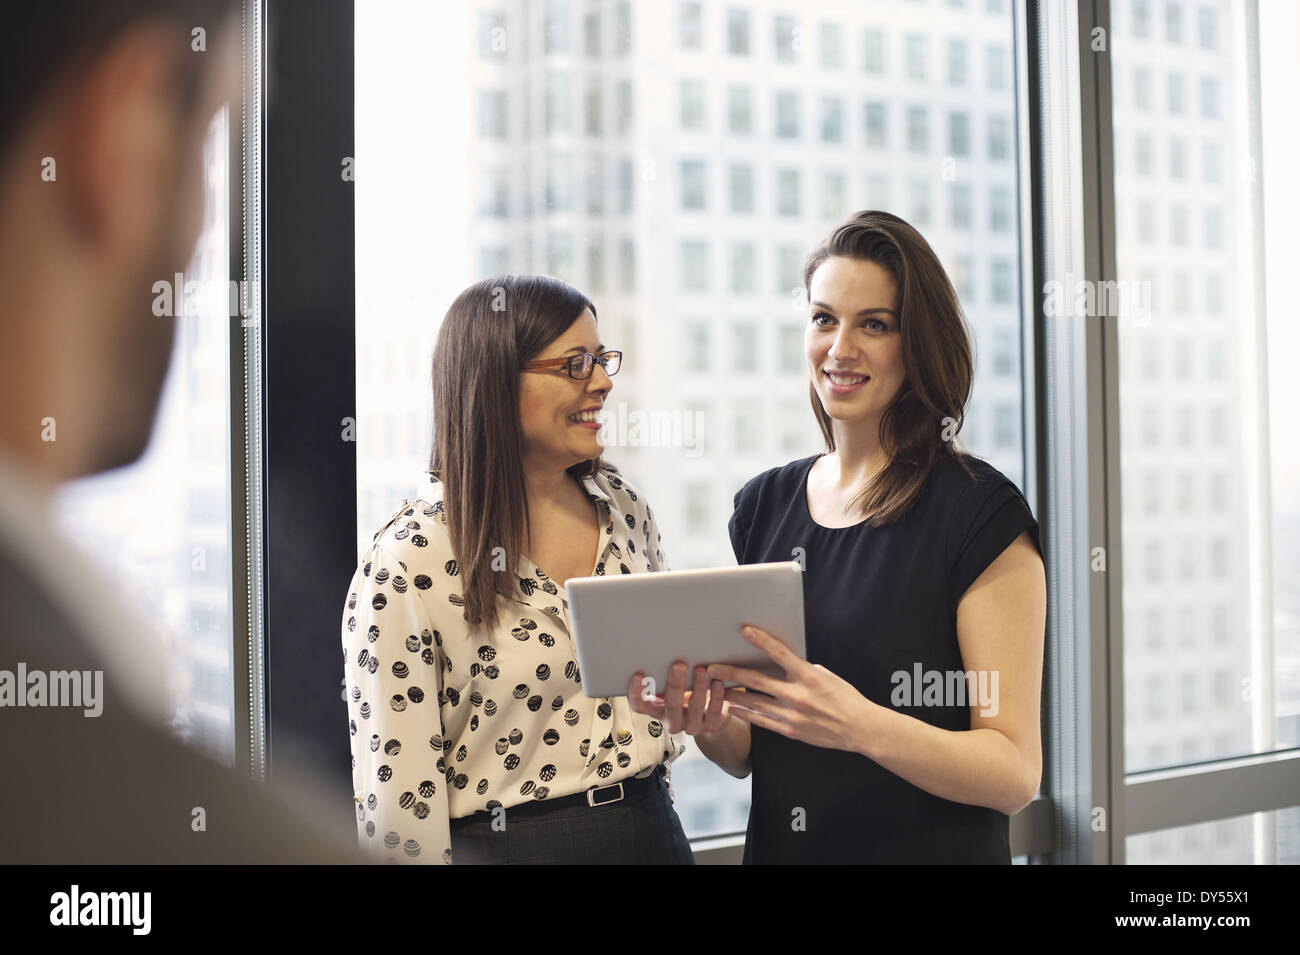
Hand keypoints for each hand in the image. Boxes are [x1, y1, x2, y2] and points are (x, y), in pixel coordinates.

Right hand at [627, 662, 730, 736]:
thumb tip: (660, 652)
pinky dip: (716, 696)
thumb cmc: (687, 694)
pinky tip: (717, 682)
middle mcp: (672, 721)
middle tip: (679, 666)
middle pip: (670, 706)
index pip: (639, 706)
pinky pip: (714, 712)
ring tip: (701, 670)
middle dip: (675, 684)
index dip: (635, 693)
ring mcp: (692, 726)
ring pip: (694, 708)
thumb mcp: (672, 687)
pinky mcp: (711, 726)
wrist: (712, 715)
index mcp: (657, 710)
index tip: (638, 675)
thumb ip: (664, 677)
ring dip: (698, 687)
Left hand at [707, 625, 876, 753]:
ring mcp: (792, 715)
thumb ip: (801, 669)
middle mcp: (798, 695)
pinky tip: (731, 708)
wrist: (859, 728)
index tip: (745, 630)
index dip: (761, 640)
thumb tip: (781, 662)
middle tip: (712, 666)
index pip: (780, 653)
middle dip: (731, 672)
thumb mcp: (825, 676)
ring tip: (714, 688)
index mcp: (809, 676)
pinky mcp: (790, 730)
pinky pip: (761, 721)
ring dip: (732, 694)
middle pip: (757, 680)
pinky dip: (744, 713)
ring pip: (753, 702)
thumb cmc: (844, 698)